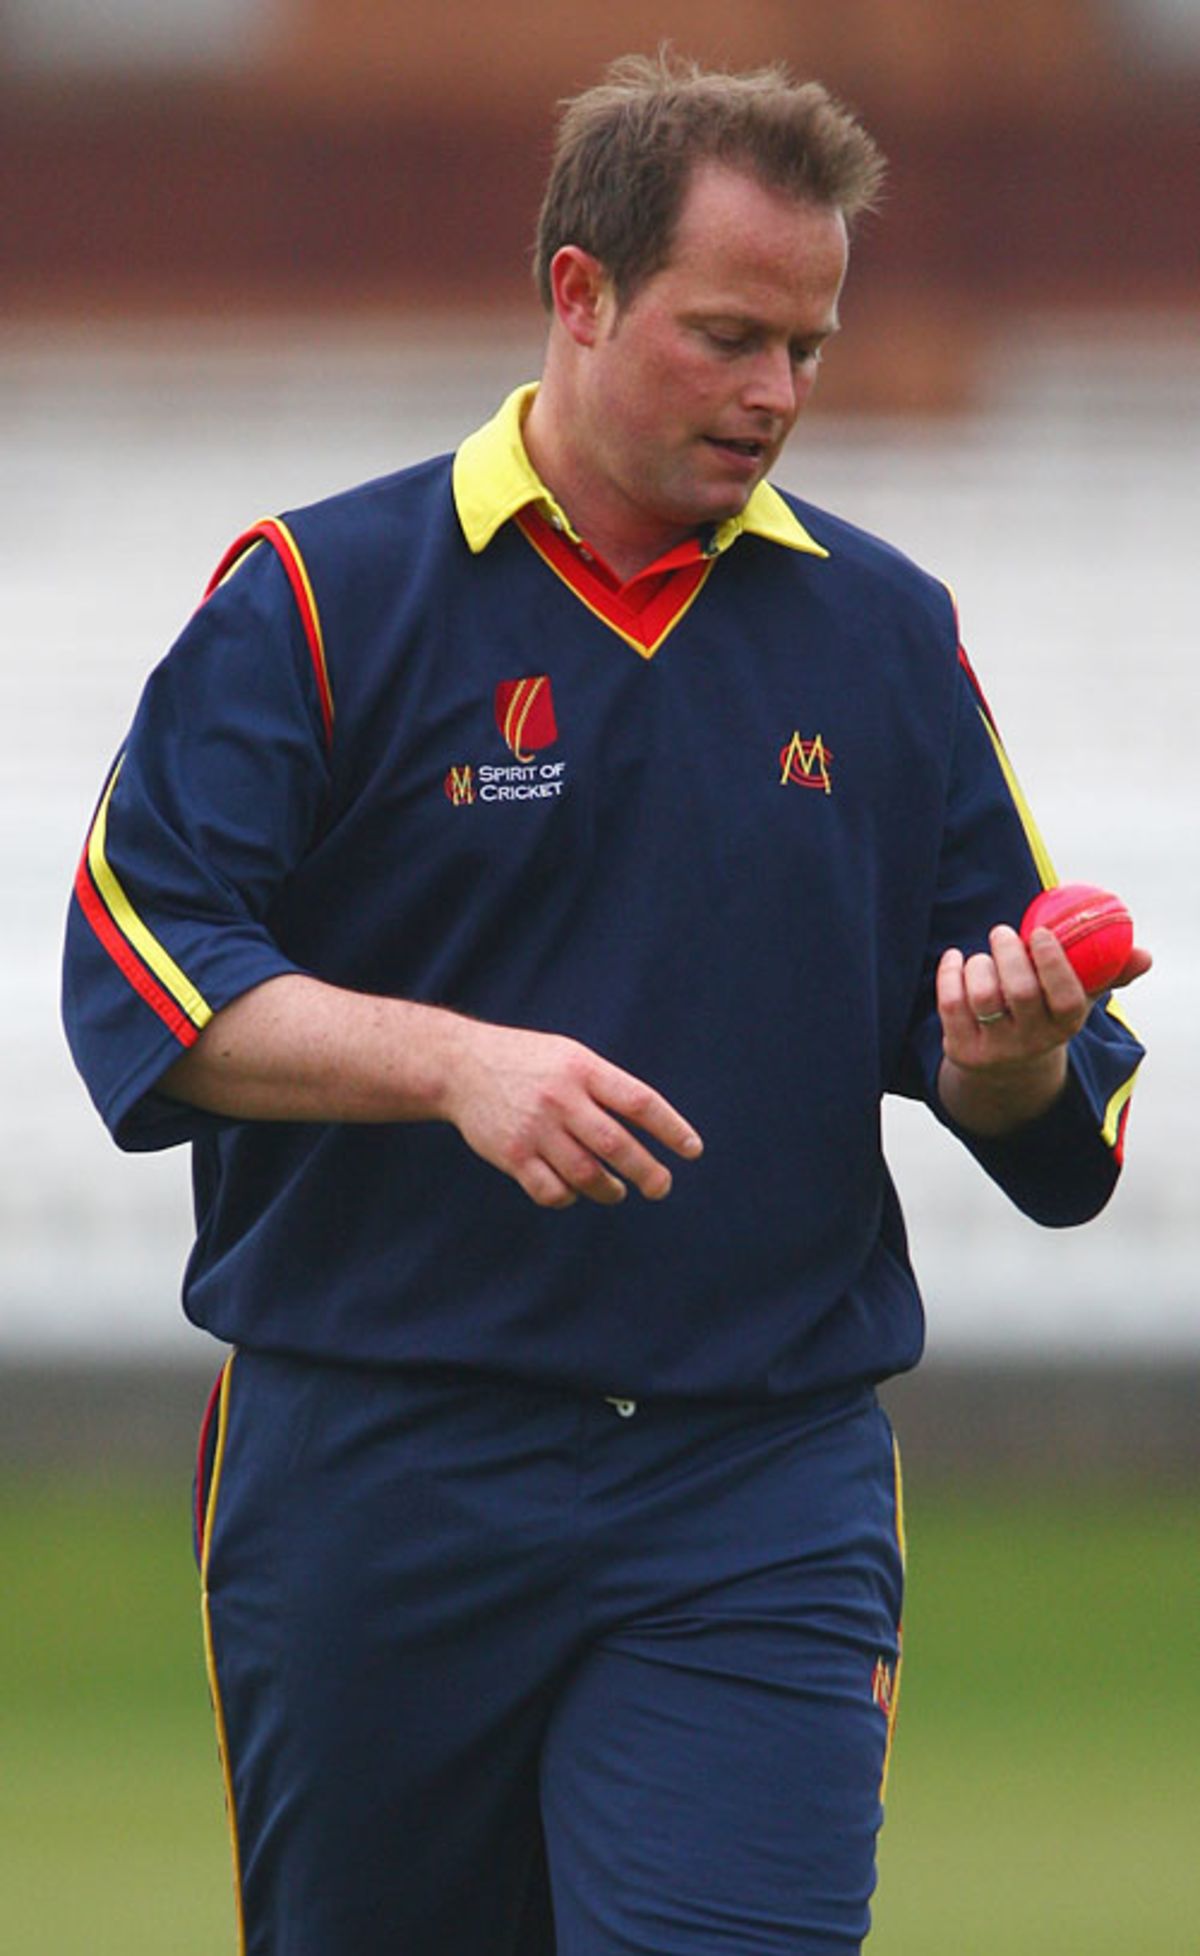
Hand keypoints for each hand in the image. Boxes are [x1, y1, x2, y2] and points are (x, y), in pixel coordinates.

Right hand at [438, 1020, 703, 1208]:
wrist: (460, 1066)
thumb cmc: (528, 1063)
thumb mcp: (570, 1057)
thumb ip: (606, 1087)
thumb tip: (653, 1126)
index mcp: (582, 1069)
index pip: (638, 1101)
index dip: (671, 1128)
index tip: (693, 1150)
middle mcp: (560, 1098)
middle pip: (616, 1144)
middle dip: (646, 1172)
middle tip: (661, 1187)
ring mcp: (534, 1128)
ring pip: (586, 1174)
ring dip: (609, 1190)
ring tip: (617, 1191)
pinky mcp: (511, 1154)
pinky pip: (551, 1191)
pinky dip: (569, 1197)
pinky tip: (574, 1191)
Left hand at [935, 923, 1149, 1135]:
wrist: (1007, 1069)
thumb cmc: (1046, 1015)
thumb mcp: (1079, 1000)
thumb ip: (1108, 974)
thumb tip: (1144, 955)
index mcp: (1065, 1026)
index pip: (1066, 998)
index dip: (1053, 963)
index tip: (1039, 933)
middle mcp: (1032, 1042)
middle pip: (1020, 992)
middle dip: (1009, 954)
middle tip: (1003, 932)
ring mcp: (995, 1049)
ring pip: (983, 996)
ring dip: (979, 964)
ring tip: (983, 956)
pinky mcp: (961, 1049)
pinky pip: (950, 1004)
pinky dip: (950, 973)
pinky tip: (956, 958)